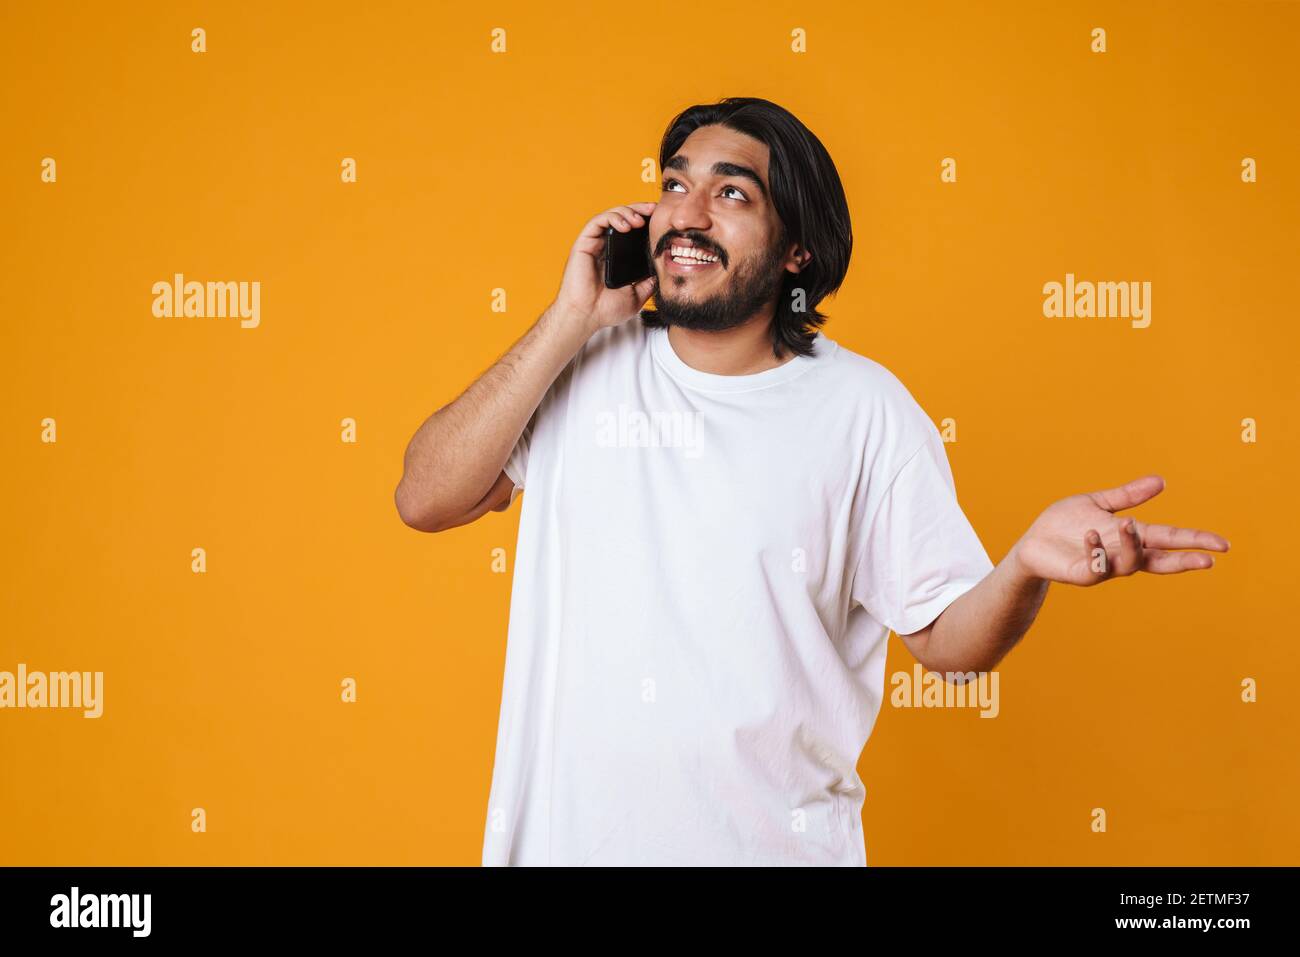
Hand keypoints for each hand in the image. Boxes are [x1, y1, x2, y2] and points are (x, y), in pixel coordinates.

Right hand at [551, 201, 658, 335]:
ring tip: (639, 220)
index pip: (633, 232)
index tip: (660, 218)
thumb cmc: (605, 309)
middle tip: (653, 209)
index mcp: (617, 257)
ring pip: (611, 215)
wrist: (586, 316)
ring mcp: (595, 244)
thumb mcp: (637, 295)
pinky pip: (598, 221)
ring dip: (627, 212)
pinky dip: (612, 218)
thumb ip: (649, 282)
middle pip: (623, 218)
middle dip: (639, 210)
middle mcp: (606, 247)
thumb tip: (663, 270)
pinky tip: (626, 225)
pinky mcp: (584, 243)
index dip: (646, 221)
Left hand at [1008, 475, 1229, 585]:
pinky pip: (1096, 568)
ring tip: (1128, 524)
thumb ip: (1128, 496)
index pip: (1168, 539)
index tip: (1222, 545)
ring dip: (1132, 546)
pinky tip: (1092, 535)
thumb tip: (1161, 481)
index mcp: (1130, 536)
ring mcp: (1104, 566)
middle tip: (1207, 560)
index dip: (1194, 541)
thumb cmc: (1065, 524)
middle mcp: (1122, 554)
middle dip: (1183, 561)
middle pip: (1159, 560)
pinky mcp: (1082, 574)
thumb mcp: (1098, 504)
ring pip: (1129, 564)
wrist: (1033, 542)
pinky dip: (1097, 552)